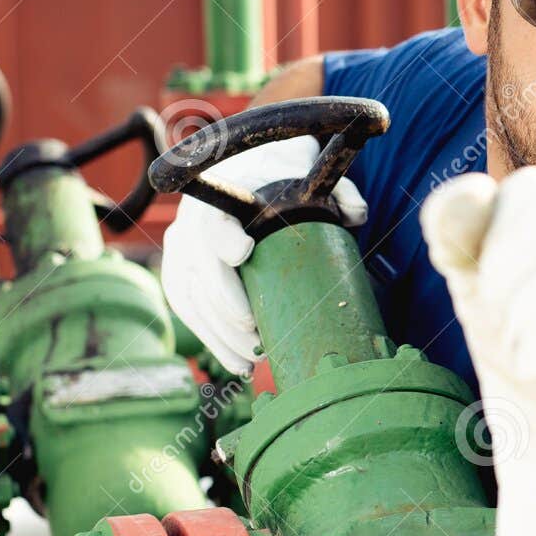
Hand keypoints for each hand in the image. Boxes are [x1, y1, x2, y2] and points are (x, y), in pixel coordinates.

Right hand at [161, 134, 366, 374]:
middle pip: (200, 271)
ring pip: (191, 298)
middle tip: (258, 339)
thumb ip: (341, 192)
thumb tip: (356, 215)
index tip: (244, 253)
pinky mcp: (178, 272)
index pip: (213, 218)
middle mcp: (193, 221)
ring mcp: (181, 248)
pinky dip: (210, 339)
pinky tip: (237, 363)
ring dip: (219, 336)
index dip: (222, 238)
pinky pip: (187, 309)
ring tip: (253, 361)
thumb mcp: (312, 179)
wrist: (248, 172)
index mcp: (224, 195)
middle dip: (227, 311)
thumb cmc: (284, 181)